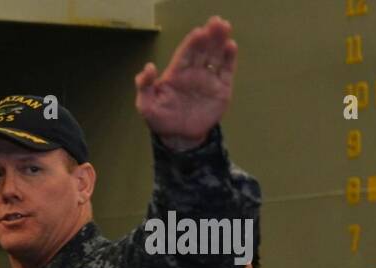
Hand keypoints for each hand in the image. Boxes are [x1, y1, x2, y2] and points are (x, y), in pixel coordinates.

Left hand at [134, 16, 236, 149]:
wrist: (179, 138)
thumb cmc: (160, 119)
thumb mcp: (146, 105)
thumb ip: (145, 86)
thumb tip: (148, 67)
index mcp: (176, 74)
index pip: (185, 54)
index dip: (191, 43)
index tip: (198, 32)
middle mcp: (193, 73)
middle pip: (202, 51)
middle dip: (209, 36)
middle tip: (216, 22)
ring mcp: (208, 79)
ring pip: (215, 56)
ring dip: (220, 41)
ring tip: (225, 27)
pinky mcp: (221, 89)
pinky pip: (226, 71)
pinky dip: (229, 59)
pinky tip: (231, 46)